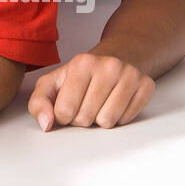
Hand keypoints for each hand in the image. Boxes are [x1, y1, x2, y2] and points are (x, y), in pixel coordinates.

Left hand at [28, 52, 154, 130]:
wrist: (111, 61)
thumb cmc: (77, 77)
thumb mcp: (51, 85)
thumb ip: (39, 103)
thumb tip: (46, 124)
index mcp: (82, 63)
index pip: (64, 111)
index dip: (63, 116)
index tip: (67, 104)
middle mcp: (108, 65)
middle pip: (86, 118)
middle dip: (81, 118)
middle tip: (85, 103)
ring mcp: (130, 74)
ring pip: (107, 122)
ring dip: (99, 119)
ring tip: (98, 103)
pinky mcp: (146, 85)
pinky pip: (126, 120)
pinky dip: (118, 118)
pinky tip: (114, 102)